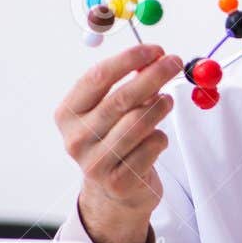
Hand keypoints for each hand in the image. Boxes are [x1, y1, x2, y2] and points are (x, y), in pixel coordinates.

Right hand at [54, 43, 182, 242]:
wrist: (114, 193)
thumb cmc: (113, 142)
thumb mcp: (109, 113)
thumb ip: (126, 86)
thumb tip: (154, 59)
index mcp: (68, 114)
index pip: (98, 77)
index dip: (129, 59)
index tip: (154, 49)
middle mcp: (76, 139)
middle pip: (122, 98)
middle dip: (153, 75)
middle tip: (173, 62)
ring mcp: (96, 163)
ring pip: (140, 122)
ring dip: (161, 106)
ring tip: (167, 101)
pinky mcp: (120, 181)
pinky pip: (152, 145)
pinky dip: (161, 136)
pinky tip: (156, 138)